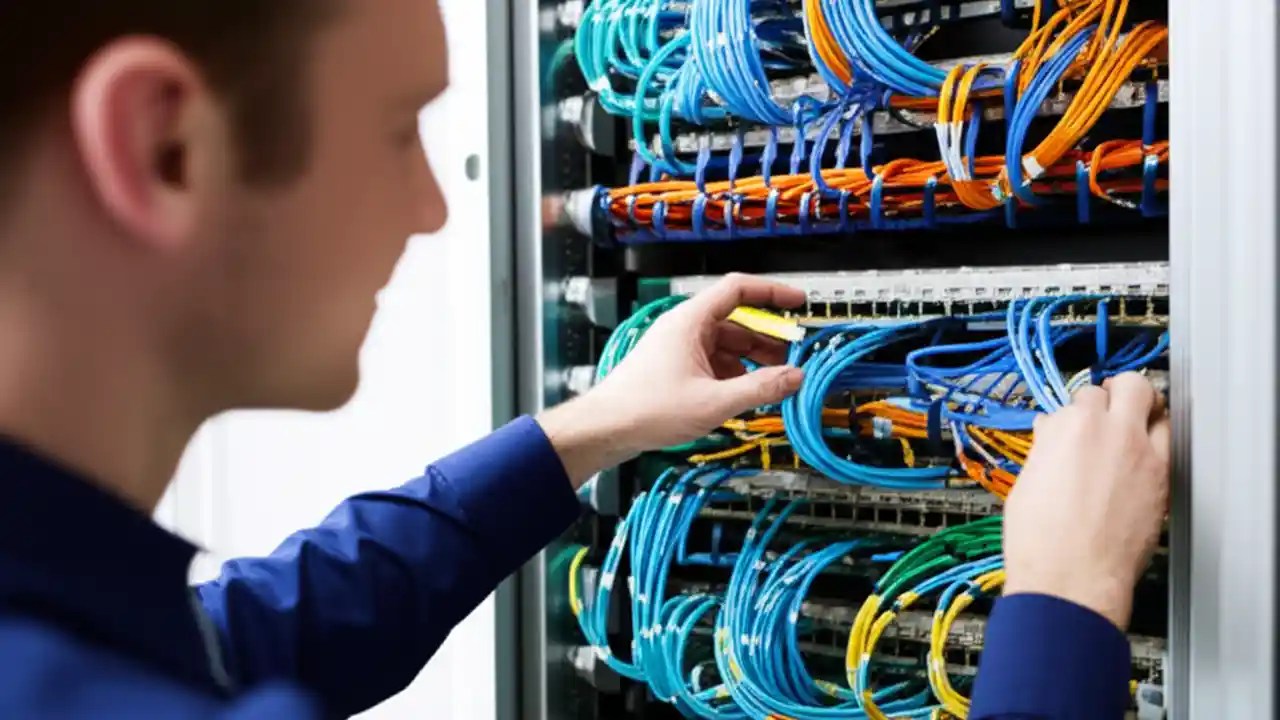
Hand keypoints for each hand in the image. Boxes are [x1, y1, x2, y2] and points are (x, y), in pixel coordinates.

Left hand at [538, 273, 805, 484]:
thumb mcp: (713, 402)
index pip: (738, 289)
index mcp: (691, 322)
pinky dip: (733, 376)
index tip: (797, 301)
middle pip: (737, 323)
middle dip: (768, 341)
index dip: (772, 292)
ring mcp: (679, 349)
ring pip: (727, 347)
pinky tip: (745, 396)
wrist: (605, 429)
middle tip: (794, 359)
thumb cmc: (645, 409)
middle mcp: (684, 329)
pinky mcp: (675, 368)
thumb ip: (759, 388)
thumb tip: (794, 377)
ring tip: (774, 383)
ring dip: (752, 363)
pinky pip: (713, 364)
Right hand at [1002, 372, 1170, 628]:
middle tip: (1113, 399)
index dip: (1078, 407)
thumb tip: (1051, 436)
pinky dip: (1155, 446)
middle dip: (1121, 389)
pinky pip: (1167, 448)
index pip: (1083, 395)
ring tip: (1136, 423)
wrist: (1070, 578)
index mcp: (1072, 426)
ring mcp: (1143, 456)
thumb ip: (1047, 449)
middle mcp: (1113, 433)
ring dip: (1146, 412)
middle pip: (1132, 385)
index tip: (1075, 416)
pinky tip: (1141, 459)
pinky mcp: (1162, 483)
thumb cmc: (1042, 538)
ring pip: (1161, 411)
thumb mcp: (1028, 480)